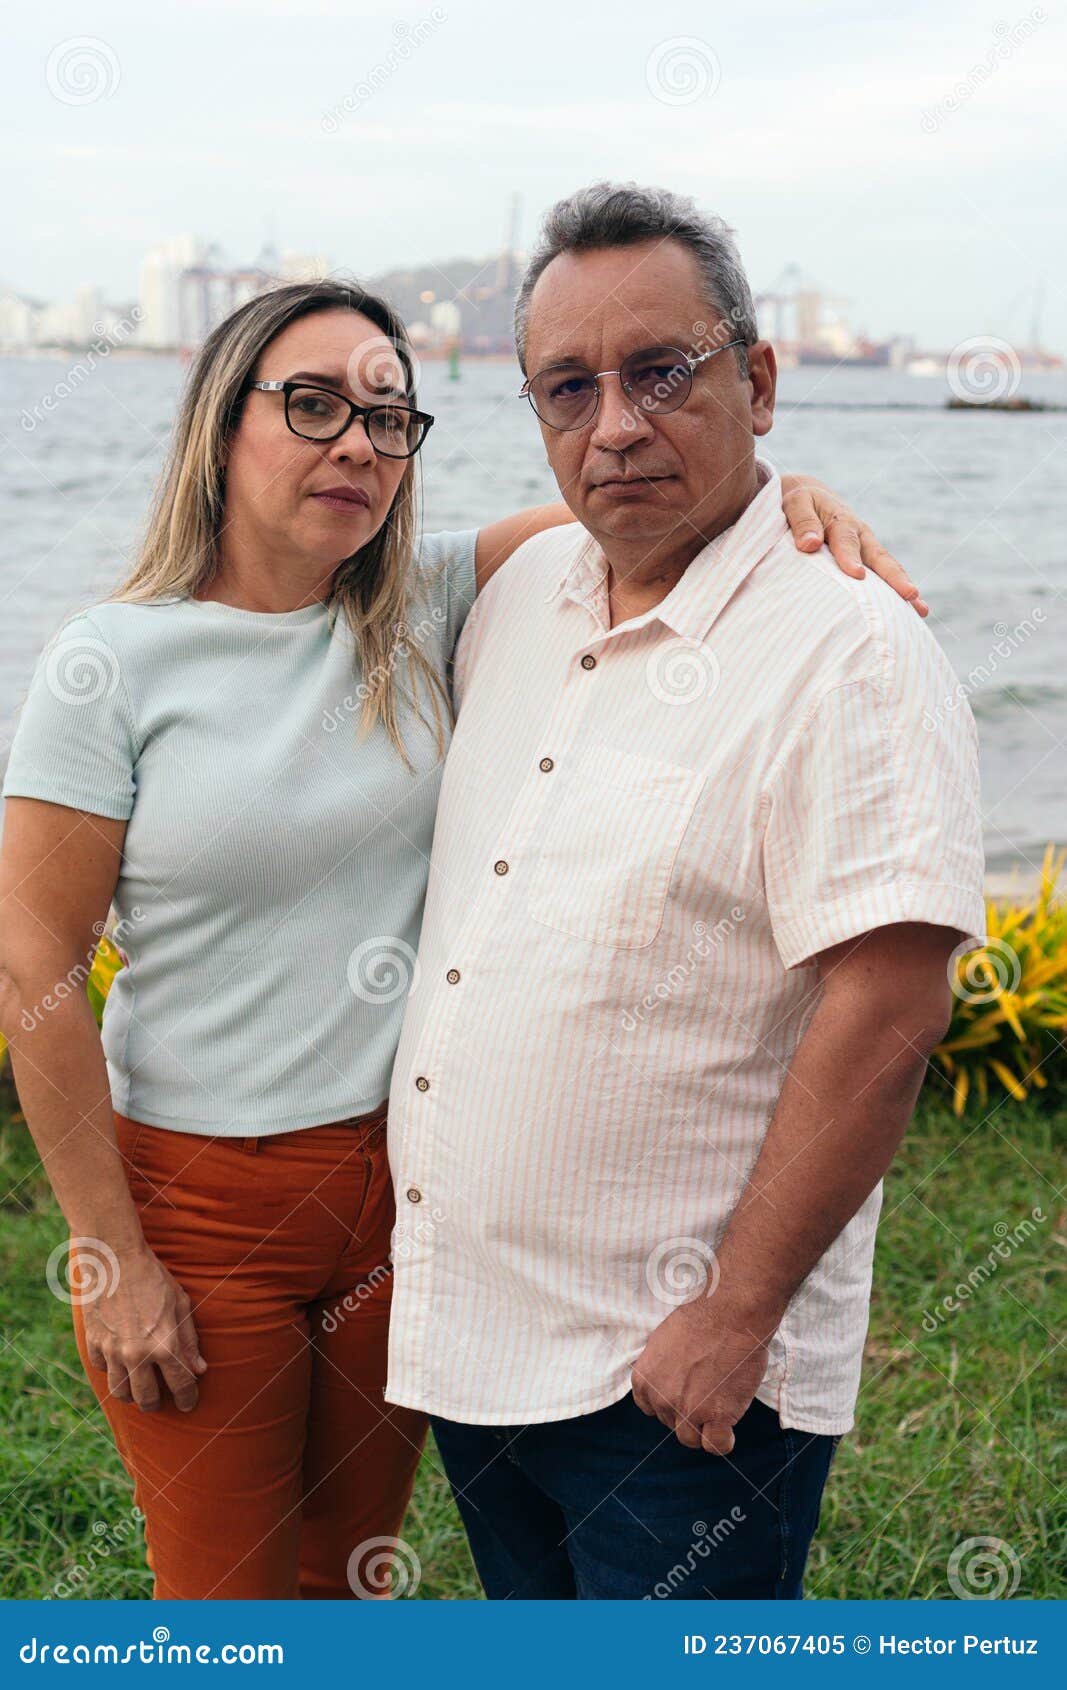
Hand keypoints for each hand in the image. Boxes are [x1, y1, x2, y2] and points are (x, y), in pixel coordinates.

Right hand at [81, 1242, 206, 1412]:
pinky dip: (111, 1370)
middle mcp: (138, 1355)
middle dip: (156, 1404)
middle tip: (159, 1402)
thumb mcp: (180, 1304)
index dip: (187, 1398)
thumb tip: (200, 1369)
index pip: (180, 1385)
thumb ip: (190, 1340)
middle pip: (147, 1399)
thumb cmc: (154, 1278)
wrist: (115, 1260)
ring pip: (121, 1392)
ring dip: (131, 1395)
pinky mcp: (94, 1343)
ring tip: (138, 1391)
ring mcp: (113, 1351)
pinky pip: (102, 1369)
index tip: (188, 1403)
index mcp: (165, 1345)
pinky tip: (119, 1363)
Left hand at [631, 1299, 771, 1454]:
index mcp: (644, 1379)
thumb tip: (667, 1383)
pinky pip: (716, 1446)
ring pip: (691, 1439)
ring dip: (705, 1427)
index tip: (686, 1390)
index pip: (651, 1409)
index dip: (671, 1401)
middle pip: (672, 1423)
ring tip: (720, 1404)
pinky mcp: (715, 1416)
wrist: (730, 1314)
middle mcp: (661, 1398)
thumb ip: (661, 1369)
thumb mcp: (664, 1340)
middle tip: (708, 1388)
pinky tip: (730, 1427)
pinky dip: (724, 1441)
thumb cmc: (703, 1319)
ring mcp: (687, 1409)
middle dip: (688, 1411)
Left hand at [780, 474, 927, 615]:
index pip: (846, 541)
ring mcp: (867, 548)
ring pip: (887, 569)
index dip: (851, 557)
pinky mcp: (867, 560)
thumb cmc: (799, 504)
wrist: (810, 498)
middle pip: (880, 557)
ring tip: (920, 609)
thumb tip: (809, 544)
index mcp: (841, 521)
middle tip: (909, 594)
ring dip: (903, 588)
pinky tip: (913, 613)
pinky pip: (883, 578)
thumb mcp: (796, 504)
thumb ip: (803, 521)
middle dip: (894, 577)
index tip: (857, 574)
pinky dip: (896, 595)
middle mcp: (861, 535)